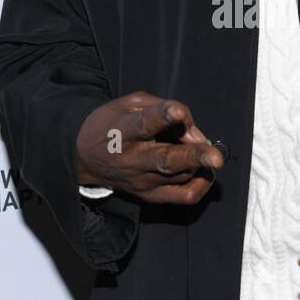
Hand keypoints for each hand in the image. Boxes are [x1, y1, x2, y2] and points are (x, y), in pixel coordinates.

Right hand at [75, 90, 223, 204]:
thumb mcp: (130, 103)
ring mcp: (142, 181)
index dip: (164, 116)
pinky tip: (203, 171)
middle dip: (193, 157)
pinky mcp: (149, 196)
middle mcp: (133, 159)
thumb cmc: (112, 123)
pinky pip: (182, 197)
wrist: (84, 156)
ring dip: (199, 162)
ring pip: (180, 175)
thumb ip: (163, 108)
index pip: (145, 123)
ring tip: (203, 151)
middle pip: (166, 160)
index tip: (178, 112)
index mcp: (123, 131)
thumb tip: (194, 132)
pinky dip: (200, 185)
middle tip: (215, 156)